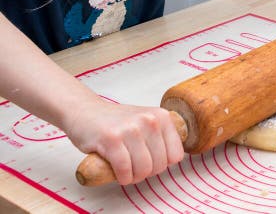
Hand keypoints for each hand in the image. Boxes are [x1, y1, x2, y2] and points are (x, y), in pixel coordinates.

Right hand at [62, 97, 183, 184]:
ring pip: (144, 169)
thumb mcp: (146, 122)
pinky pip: (125, 169)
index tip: (151, 161)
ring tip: (126, 170)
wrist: (85, 111)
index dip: (163, 164)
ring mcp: (130, 129)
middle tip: (135, 167)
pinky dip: (123, 177)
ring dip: (134, 177)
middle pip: (160, 165)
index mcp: (162, 117)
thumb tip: (172, 160)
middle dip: (147, 172)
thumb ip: (162, 137)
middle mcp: (149, 120)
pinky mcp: (111, 139)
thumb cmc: (116, 122)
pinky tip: (119, 173)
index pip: (176, 155)